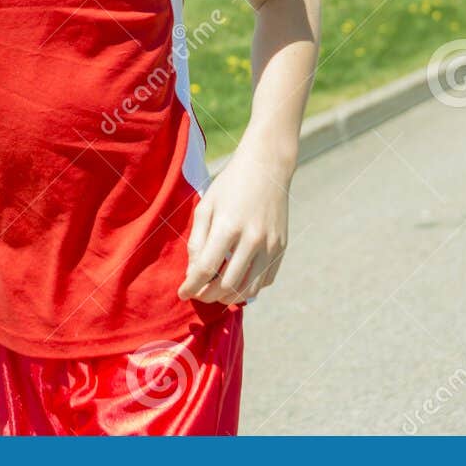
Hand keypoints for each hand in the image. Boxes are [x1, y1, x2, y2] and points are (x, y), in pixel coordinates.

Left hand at [176, 140, 292, 305]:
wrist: (267, 168)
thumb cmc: (230, 185)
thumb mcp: (206, 206)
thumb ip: (197, 241)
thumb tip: (194, 274)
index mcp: (228, 226)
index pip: (206, 269)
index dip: (192, 286)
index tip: (183, 293)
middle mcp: (252, 239)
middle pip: (227, 285)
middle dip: (208, 296)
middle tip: (198, 294)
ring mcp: (271, 245)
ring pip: (249, 289)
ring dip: (229, 297)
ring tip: (216, 293)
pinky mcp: (282, 247)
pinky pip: (265, 280)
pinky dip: (249, 287)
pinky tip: (237, 282)